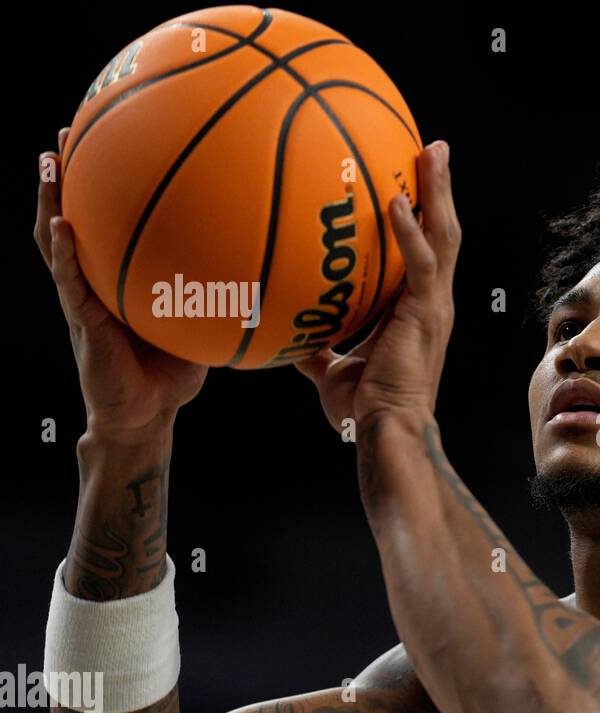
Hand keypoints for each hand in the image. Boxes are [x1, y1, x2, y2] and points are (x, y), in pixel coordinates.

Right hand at [35, 128, 207, 436]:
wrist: (147, 414)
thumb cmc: (174, 372)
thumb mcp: (202, 323)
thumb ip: (222, 293)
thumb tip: (268, 261)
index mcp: (121, 275)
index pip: (109, 220)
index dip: (106, 184)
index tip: (112, 136)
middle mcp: (96, 279)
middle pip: (75, 215)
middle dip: (69, 174)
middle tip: (68, 129)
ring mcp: (83, 296)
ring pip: (56, 239)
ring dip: (50, 199)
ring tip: (49, 162)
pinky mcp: (82, 319)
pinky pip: (69, 280)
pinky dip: (63, 252)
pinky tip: (61, 226)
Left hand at [296, 141, 459, 430]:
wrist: (386, 431)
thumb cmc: (364, 410)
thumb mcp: (331, 372)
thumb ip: (317, 348)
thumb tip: (285, 336)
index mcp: (418, 310)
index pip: (426, 251)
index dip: (424, 216)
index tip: (413, 182)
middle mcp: (433, 301)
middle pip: (443, 231)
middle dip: (439, 188)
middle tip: (433, 148)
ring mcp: (434, 305)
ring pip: (443, 236)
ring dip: (438, 192)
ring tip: (431, 152)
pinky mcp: (426, 314)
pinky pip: (421, 263)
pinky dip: (410, 231)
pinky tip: (396, 200)